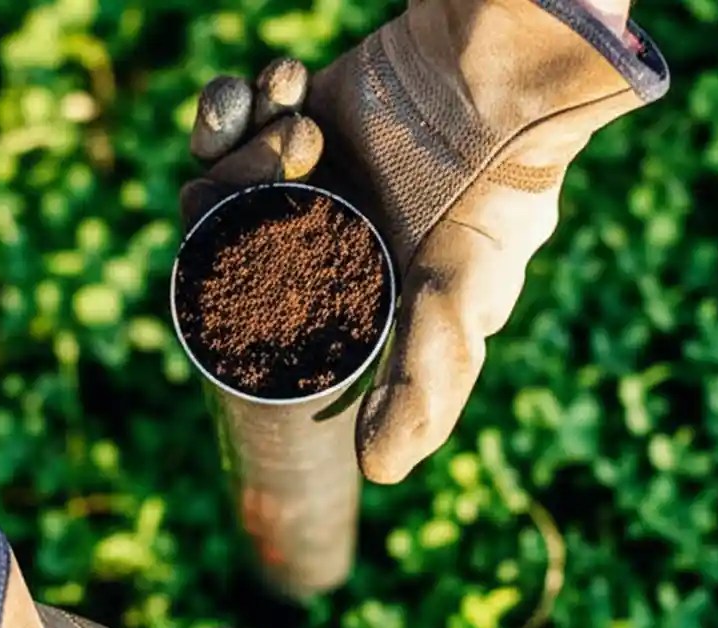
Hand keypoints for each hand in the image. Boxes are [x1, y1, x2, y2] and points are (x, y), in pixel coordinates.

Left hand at [185, 0, 668, 484]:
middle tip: (302, 154)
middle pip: (223, 250)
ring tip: (301, 114)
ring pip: (217, 186)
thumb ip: (424, 381)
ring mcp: (294, 184)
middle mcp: (310, 246)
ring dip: (243, 147)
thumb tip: (377, 472)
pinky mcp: (285, 121)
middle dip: (248, 201)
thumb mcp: (465, 297)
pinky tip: (281, 84)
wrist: (499, 65)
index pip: (261, 330)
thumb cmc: (491, 192)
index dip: (239, 313)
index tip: (253, 276)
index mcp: (341, 299)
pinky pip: (224, 128)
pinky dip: (234, 107)